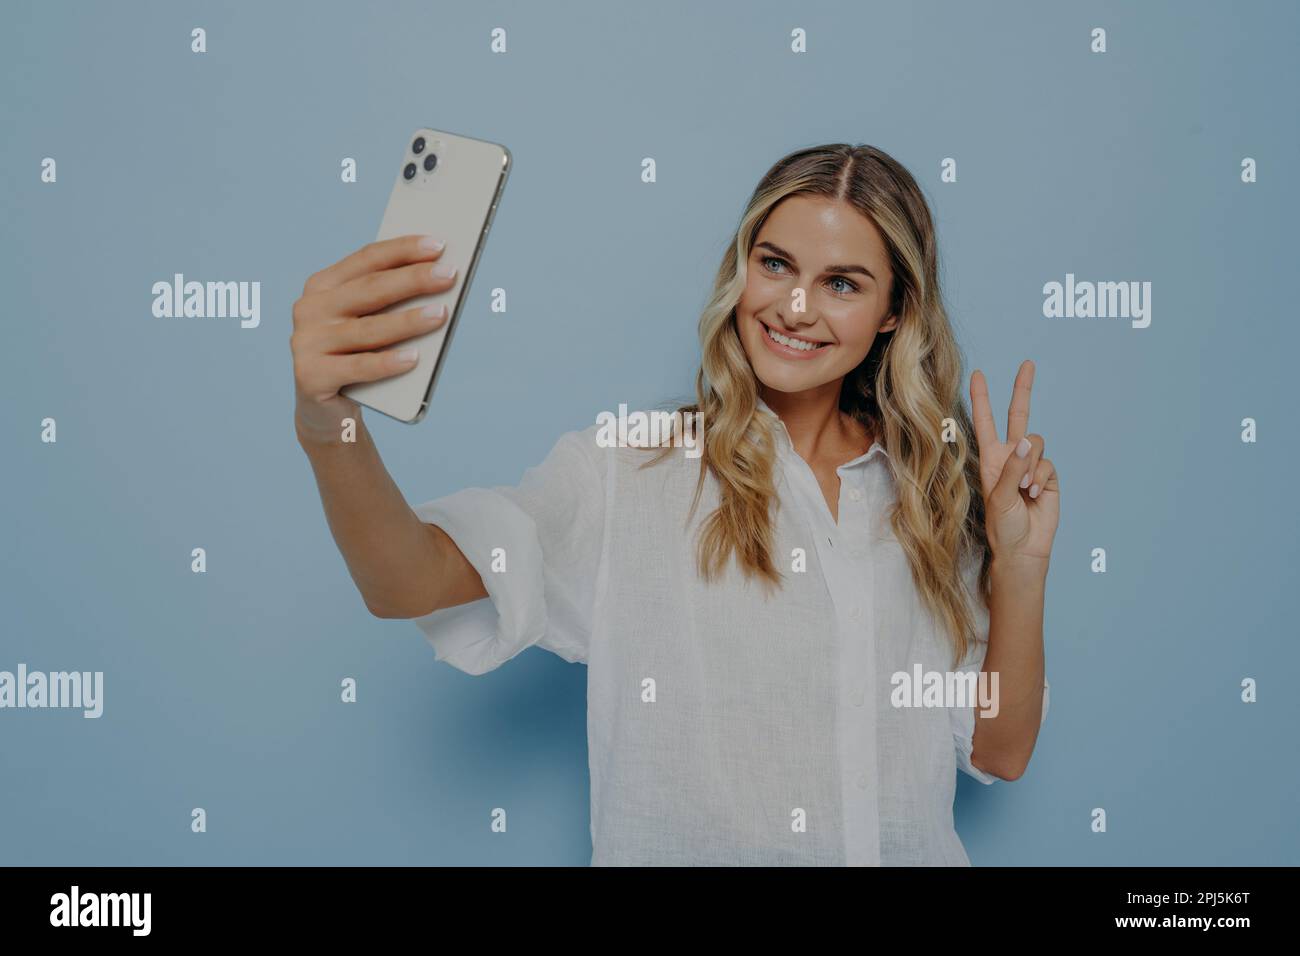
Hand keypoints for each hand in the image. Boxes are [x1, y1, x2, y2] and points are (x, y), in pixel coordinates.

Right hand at [290, 234, 456, 444]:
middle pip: (370, 290)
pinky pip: (357, 367)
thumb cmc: (359, 356)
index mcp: (324, 285)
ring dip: (408, 321)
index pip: (367, 259)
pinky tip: (415, 358)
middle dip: (413, 280)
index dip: (403, 250)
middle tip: (449, 275)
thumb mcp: (371, 324)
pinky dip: (387, 363)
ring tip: (442, 314)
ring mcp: (306, 342)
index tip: (439, 245)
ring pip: (368, 329)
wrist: (328, 411)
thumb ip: (391, 303)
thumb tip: (438, 285)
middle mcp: (309, 308)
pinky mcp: (310, 376)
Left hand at [969, 360, 1059, 567]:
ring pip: (1035, 443)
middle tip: (1028, 363)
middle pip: (1018, 416)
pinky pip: (1047, 463)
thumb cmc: (1003, 526)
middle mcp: (1010, 457)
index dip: (982, 398)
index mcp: (990, 459)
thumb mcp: (999, 498)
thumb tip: (1026, 441)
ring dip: (1030, 464)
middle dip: (1022, 390)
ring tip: (1024, 490)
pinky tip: (1034, 494)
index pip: (984, 422)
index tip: (977, 374)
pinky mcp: (1048, 475)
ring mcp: (1030, 465)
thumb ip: (1011, 469)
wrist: (1024, 549)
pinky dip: (1040, 477)